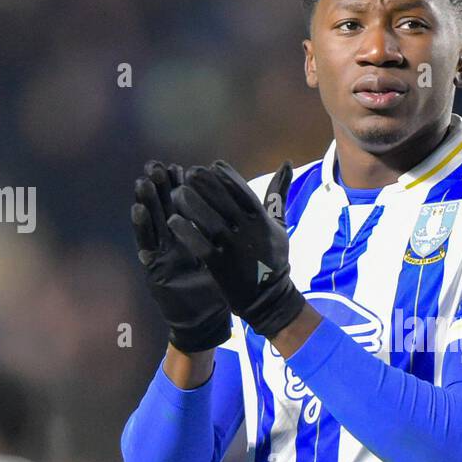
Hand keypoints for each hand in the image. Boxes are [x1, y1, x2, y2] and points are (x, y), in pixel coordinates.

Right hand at [130, 160, 232, 352]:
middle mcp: (174, 241)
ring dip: (147, 200)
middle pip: (165, 208)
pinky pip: (146, 244)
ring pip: (152, 221)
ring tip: (144, 180)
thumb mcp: (228, 255)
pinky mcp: (154, 267)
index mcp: (193, 234)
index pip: (187, 204)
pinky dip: (141, 226)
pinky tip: (138, 209)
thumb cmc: (218, 286)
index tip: (181, 166)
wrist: (207, 319)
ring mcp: (162, 252)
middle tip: (157, 165)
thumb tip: (245, 207)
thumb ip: (233, 231)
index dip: (183, 186)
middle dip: (161, 187)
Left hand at [167, 160, 305, 338]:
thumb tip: (287, 163)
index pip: (244, 192)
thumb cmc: (273, 257)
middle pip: (224, 202)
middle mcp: (249, 233)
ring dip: (192, 204)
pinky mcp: (220, 266)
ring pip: (210, 221)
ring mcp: (234, 249)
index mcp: (263, 221)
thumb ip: (278, 194)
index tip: (212, 165)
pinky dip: (187, 232)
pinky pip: (200, 245)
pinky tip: (174, 220)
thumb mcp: (279, 224)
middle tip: (191, 172)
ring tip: (178, 191)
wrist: (269, 297)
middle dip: (206, 184)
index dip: (227, 176)